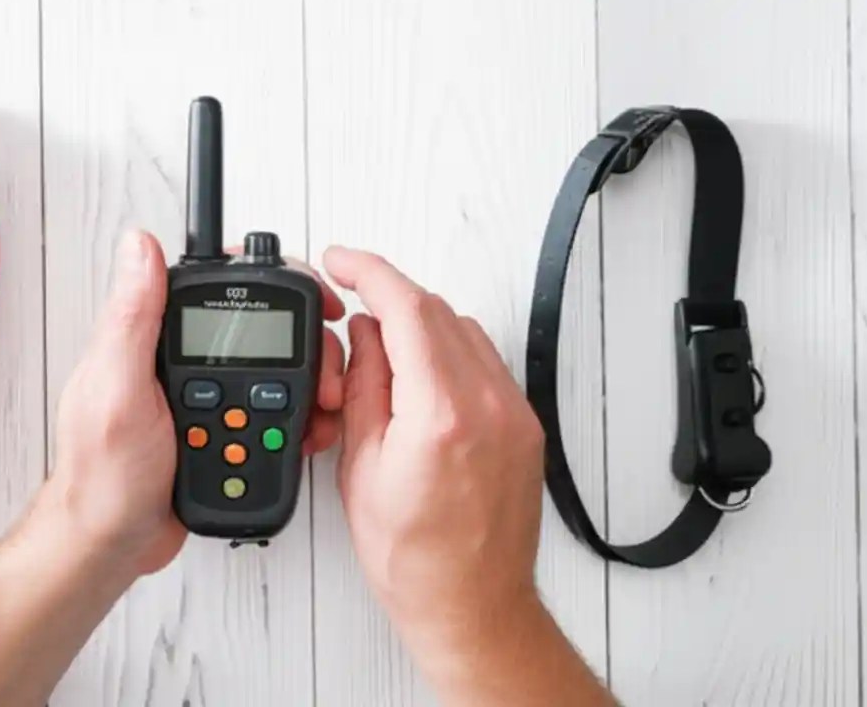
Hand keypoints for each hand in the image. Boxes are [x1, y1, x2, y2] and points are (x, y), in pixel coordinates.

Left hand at [35, 230, 345, 577]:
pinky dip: (293, 419)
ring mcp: (199, 394)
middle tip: (323, 373)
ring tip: (319, 407)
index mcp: (149, 337)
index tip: (313, 297)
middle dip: (302, 343)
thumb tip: (139, 244)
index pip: (218, 285)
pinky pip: (266, 411)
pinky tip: (303, 432)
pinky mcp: (215, 428)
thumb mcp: (117, 389)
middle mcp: (174, 359)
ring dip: (303, 386)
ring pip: (269, 368)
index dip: (271, 282)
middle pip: (255, 326)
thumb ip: (133, 318)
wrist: (109, 545)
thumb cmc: (101, 477)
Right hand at [323, 247, 546, 680]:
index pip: (407, 309)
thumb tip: (364, 336)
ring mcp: (513, 414)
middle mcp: (487, 405)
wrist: (472, 605)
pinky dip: (447, 353)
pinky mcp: (524, 425)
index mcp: (439, 415)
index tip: (341, 262)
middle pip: (437, 311)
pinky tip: (419, 382)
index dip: (368, 272)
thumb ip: (364, 388)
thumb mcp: (361, 468)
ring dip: (419, 326)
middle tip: (350, 314)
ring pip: (463, 331)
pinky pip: (484, 361)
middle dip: (389, 299)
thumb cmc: (415, 559)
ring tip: (381, 360)